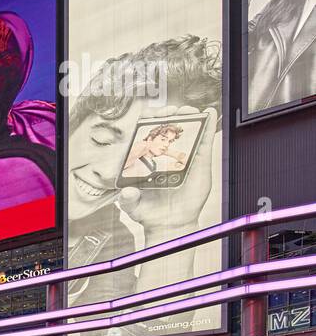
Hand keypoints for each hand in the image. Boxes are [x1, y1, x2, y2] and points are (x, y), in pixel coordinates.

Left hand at [118, 106, 218, 241]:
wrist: (169, 223)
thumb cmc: (147, 211)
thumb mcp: (132, 205)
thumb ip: (128, 199)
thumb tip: (128, 192)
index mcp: (143, 158)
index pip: (143, 132)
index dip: (146, 120)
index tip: (150, 116)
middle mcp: (162, 153)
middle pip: (165, 127)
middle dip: (168, 114)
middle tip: (171, 112)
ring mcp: (182, 156)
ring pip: (186, 130)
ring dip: (188, 116)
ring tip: (188, 112)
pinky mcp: (199, 162)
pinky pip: (204, 141)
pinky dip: (208, 126)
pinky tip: (208, 114)